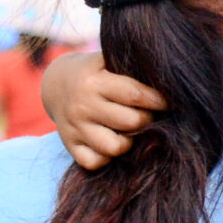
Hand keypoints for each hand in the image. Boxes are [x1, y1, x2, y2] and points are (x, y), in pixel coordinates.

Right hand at [43, 51, 165, 169]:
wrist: (55, 84)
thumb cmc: (94, 71)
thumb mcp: (107, 59)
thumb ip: (131, 67)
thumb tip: (167, 79)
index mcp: (93, 82)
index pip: (134, 95)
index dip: (157, 100)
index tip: (168, 102)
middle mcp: (82, 107)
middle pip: (129, 122)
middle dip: (146, 119)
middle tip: (148, 114)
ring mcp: (74, 128)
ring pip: (114, 147)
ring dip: (129, 141)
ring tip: (130, 130)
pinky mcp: (69, 146)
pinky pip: (94, 162)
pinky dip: (107, 157)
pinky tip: (112, 141)